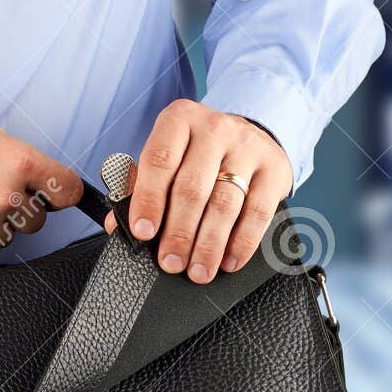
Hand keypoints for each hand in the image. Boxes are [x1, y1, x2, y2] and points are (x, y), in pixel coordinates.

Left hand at [124, 100, 291, 282]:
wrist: (250, 135)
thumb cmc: (198, 153)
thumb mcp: (169, 156)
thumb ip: (140, 186)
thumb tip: (118, 224)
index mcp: (179, 120)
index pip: (160, 160)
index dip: (149, 199)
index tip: (143, 232)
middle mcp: (215, 128)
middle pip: (192, 187)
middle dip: (179, 232)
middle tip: (171, 262)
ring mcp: (247, 147)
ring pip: (225, 203)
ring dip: (209, 244)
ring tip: (198, 271)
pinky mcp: (274, 169)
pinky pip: (258, 212)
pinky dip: (242, 242)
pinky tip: (229, 261)